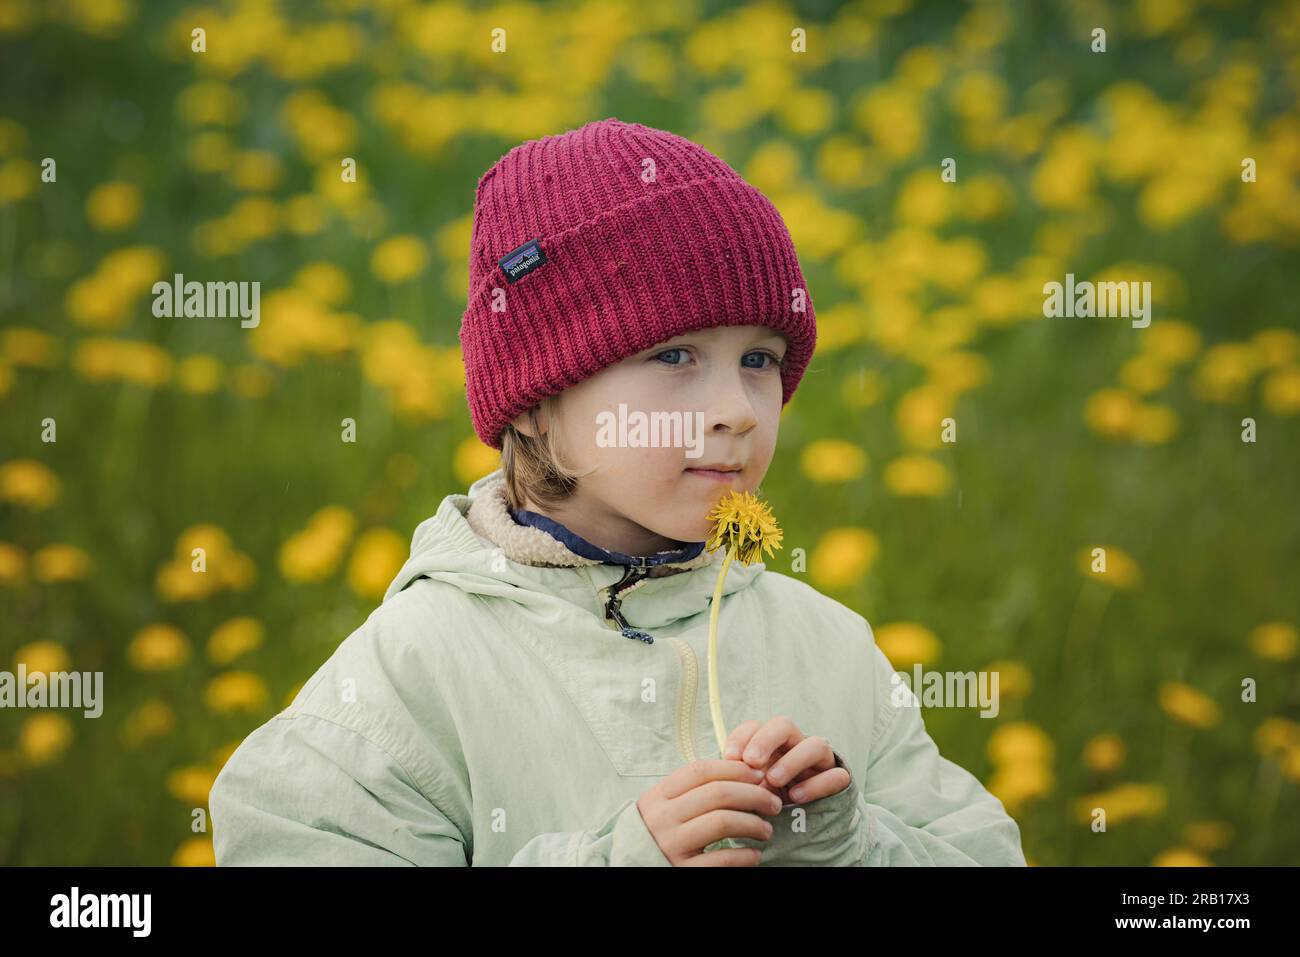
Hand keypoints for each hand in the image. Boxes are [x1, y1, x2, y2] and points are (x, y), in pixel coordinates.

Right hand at [636, 759, 784, 865]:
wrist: (635, 863)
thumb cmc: (660, 830)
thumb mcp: (667, 804)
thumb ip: (696, 789)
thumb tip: (744, 773)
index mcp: (660, 795)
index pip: (701, 771)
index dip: (735, 769)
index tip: (759, 774)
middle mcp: (665, 817)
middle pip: (718, 794)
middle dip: (753, 795)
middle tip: (772, 803)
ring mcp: (672, 845)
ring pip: (722, 822)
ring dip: (753, 824)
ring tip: (766, 830)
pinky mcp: (683, 870)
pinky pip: (722, 860)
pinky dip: (744, 856)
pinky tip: (754, 855)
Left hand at [723, 716, 850, 806]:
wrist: (804, 826)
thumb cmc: (769, 802)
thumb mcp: (750, 790)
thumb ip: (739, 778)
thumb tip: (721, 771)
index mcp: (769, 745)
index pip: (755, 726)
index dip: (741, 737)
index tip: (729, 757)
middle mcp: (795, 746)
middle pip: (784, 725)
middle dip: (766, 739)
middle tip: (751, 761)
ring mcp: (819, 762)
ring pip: (815, 745)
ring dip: (792, 761)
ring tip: (773, 780)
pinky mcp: (839, 780)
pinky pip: (836, 775)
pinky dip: (817, 784)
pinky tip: (796, 797)